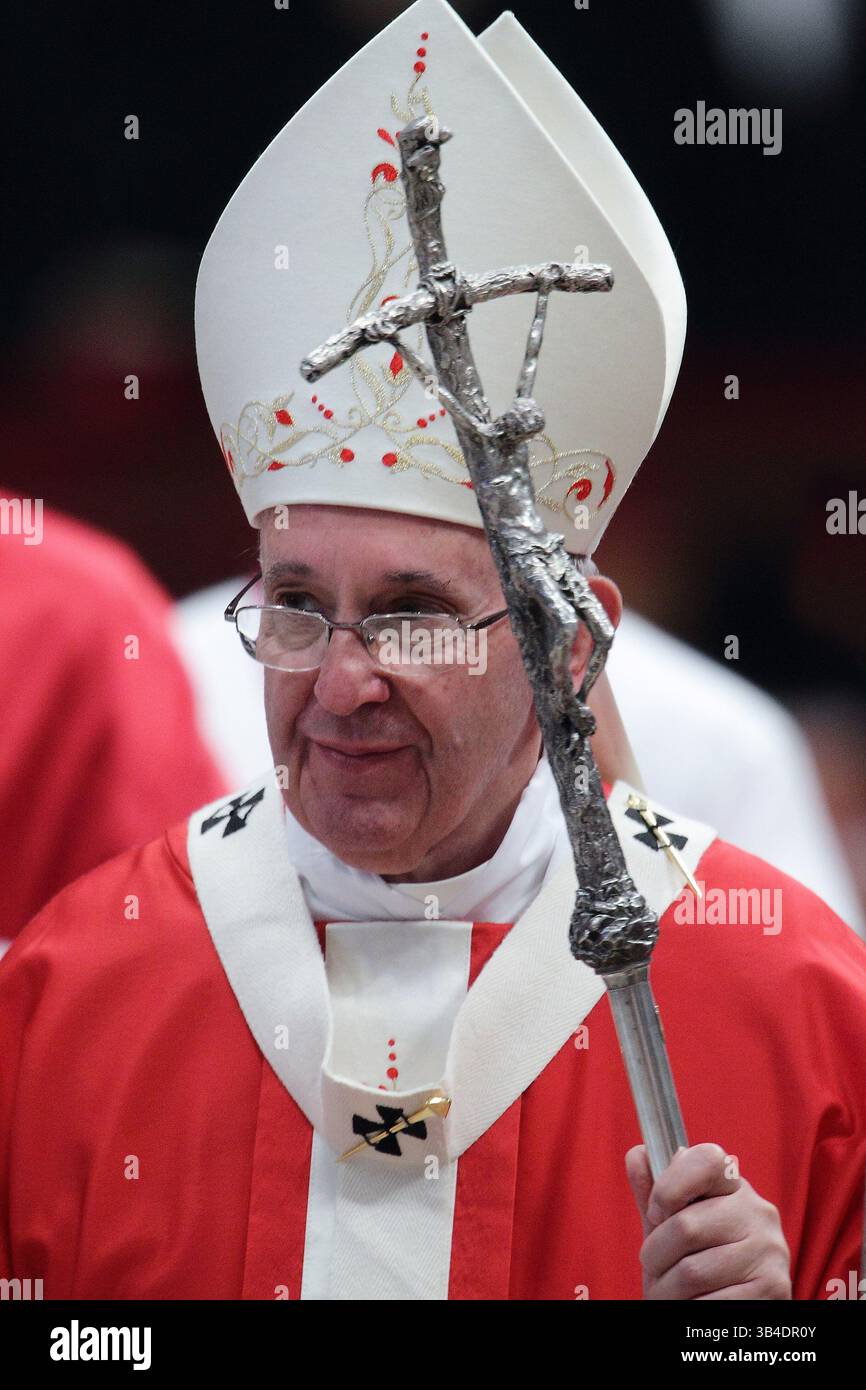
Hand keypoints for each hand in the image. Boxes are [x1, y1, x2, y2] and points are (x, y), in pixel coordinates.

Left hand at [626, 1143, 791, 1299]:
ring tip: (667, 1292)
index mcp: (733, 1187)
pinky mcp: (774, 1287)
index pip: (707, 1159)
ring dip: (666, 1289)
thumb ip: (655, 1193)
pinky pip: (712, 1301)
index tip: (654, 1213)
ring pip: (693, 1270)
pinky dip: (690, 1308)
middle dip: (655, 1254)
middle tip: (654, 1267)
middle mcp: (758, 1212)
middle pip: (686, 1226)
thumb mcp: (671, 1227)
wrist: (734, 1309)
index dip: (670, 1185)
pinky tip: (692, 1305)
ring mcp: (770, 1249)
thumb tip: (638, 1154)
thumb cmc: (696, 1262)